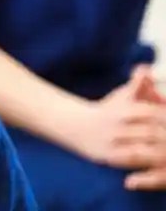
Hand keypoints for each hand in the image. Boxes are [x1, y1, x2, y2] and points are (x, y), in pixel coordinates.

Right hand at [58, 66, 165, 185]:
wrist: (75, 126)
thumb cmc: (107, 111)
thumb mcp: (121, 95)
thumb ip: (137, 83)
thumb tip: (146, 68)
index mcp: (121, 109)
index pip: (152, 113)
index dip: (165, 116)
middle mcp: (116, 126)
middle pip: (151, 133)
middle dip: (165, 136)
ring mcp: (112, 143)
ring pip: (145, 150)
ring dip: (160, 152)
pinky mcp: (108, 157)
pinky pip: (133, 162)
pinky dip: (148, 163)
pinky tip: (157, 162)